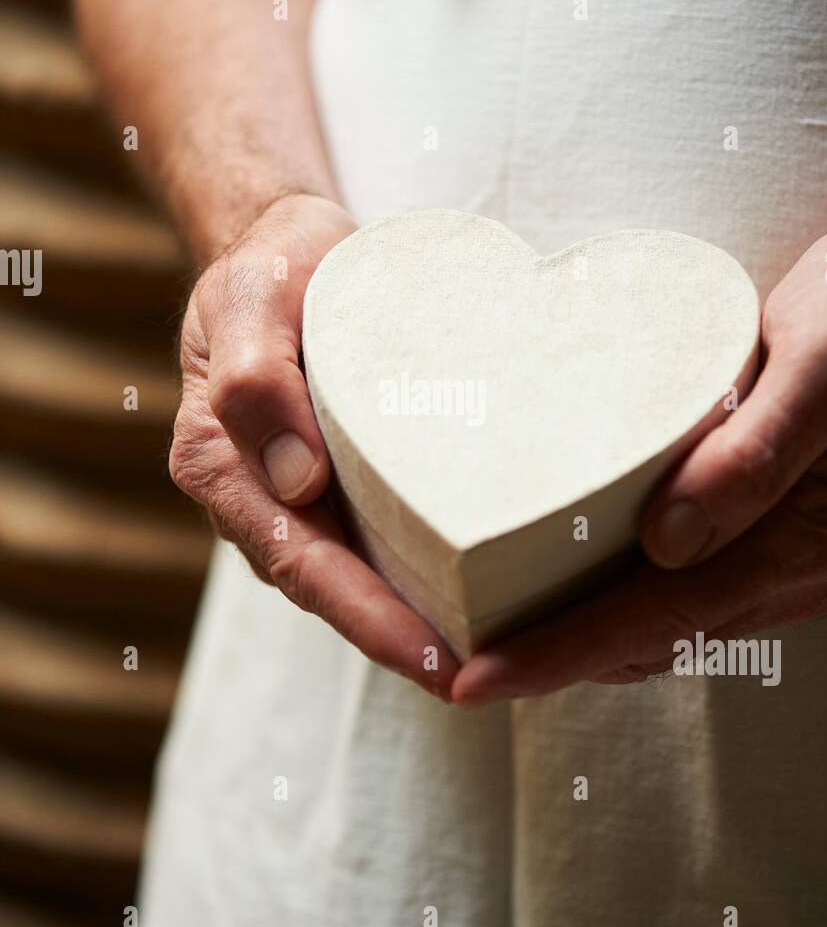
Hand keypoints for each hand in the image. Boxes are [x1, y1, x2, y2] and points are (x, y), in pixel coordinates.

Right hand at [169, 194, 456, 696]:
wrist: (287, 245)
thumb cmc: (269, 267)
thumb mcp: (254, 299)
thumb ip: (256, 381)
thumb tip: (298, 483)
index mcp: (222, 467)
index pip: (299, 564)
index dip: (366, 620)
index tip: (433, 659)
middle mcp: (259, 497)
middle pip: (334, 591)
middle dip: (404, 644)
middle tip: (488, 681)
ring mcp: (300, 496)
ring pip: (360, 576)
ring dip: (421, 621)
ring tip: (503, 657)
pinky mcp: (342, 481)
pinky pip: (381, 539)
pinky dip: (428, 573)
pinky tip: (488, 591)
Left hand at [451, 225, 826, 705]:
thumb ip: (761, 446)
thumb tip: (667, 540)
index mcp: (798, 543)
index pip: (656, 620)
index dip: (559, 654)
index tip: (474, 677)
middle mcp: (780, 572)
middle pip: (639, 640)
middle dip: (538, 659)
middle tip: (438, 657)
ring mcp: (766, 558)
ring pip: (645, 623)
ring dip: (558, 634)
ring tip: (465, 625)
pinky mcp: (749, 531)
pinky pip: (658, 587)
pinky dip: (590, 594)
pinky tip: (534, 570)